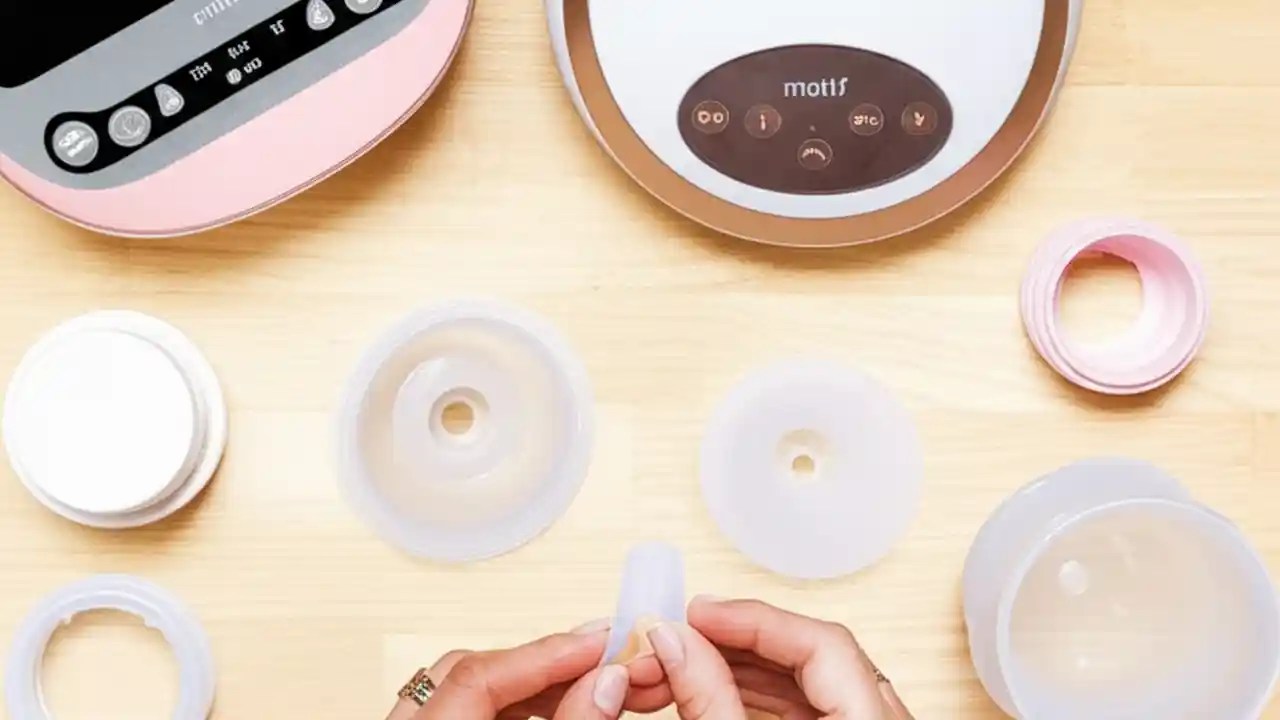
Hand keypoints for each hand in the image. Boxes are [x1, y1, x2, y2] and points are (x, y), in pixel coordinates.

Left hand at [385, 621, 668, 719]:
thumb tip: (607, 681)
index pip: (478, 675)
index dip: (545, 652)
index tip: (601, 642)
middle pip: (471, 672)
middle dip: (545, 662)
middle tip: (606, 658)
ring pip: (470, 690)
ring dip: (536, 684)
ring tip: (595, 686)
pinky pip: (468, 711)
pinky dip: (518, 709)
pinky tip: (562, 710)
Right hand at [643, 597, 913, 718]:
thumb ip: (710, 701)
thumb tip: (674, 642)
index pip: (823, 643)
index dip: (754, 618)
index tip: (698, 612)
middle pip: (813, 656)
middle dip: (736, 641)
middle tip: (677, 633)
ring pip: (806, 682)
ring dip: (739, 668)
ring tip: (679, 664)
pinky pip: (806, 707)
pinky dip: (755, 696)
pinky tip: (709, 689)